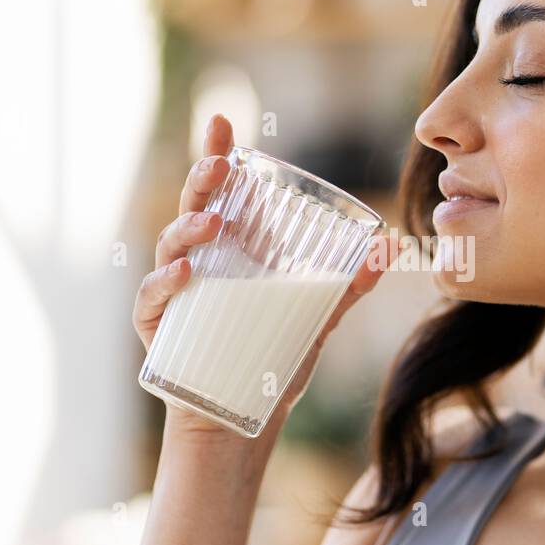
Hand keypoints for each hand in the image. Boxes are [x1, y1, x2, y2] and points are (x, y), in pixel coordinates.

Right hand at [132, 114, 395, 437]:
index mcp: (229, 251)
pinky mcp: (158, 329)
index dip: (216, 154)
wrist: (238, 425)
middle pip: (192, 209)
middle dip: (202, 181)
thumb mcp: (315, 319)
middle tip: (218, 164)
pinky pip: (153, 299)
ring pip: (169, 247)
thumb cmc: (270, 363)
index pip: (221, 193)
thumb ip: (349, 285)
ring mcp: (173, 293)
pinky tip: (185, 275)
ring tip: (213, 223)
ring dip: (187, 228)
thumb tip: (392, 246)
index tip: (222, 119)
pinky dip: (164, 284)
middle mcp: (196, 262)